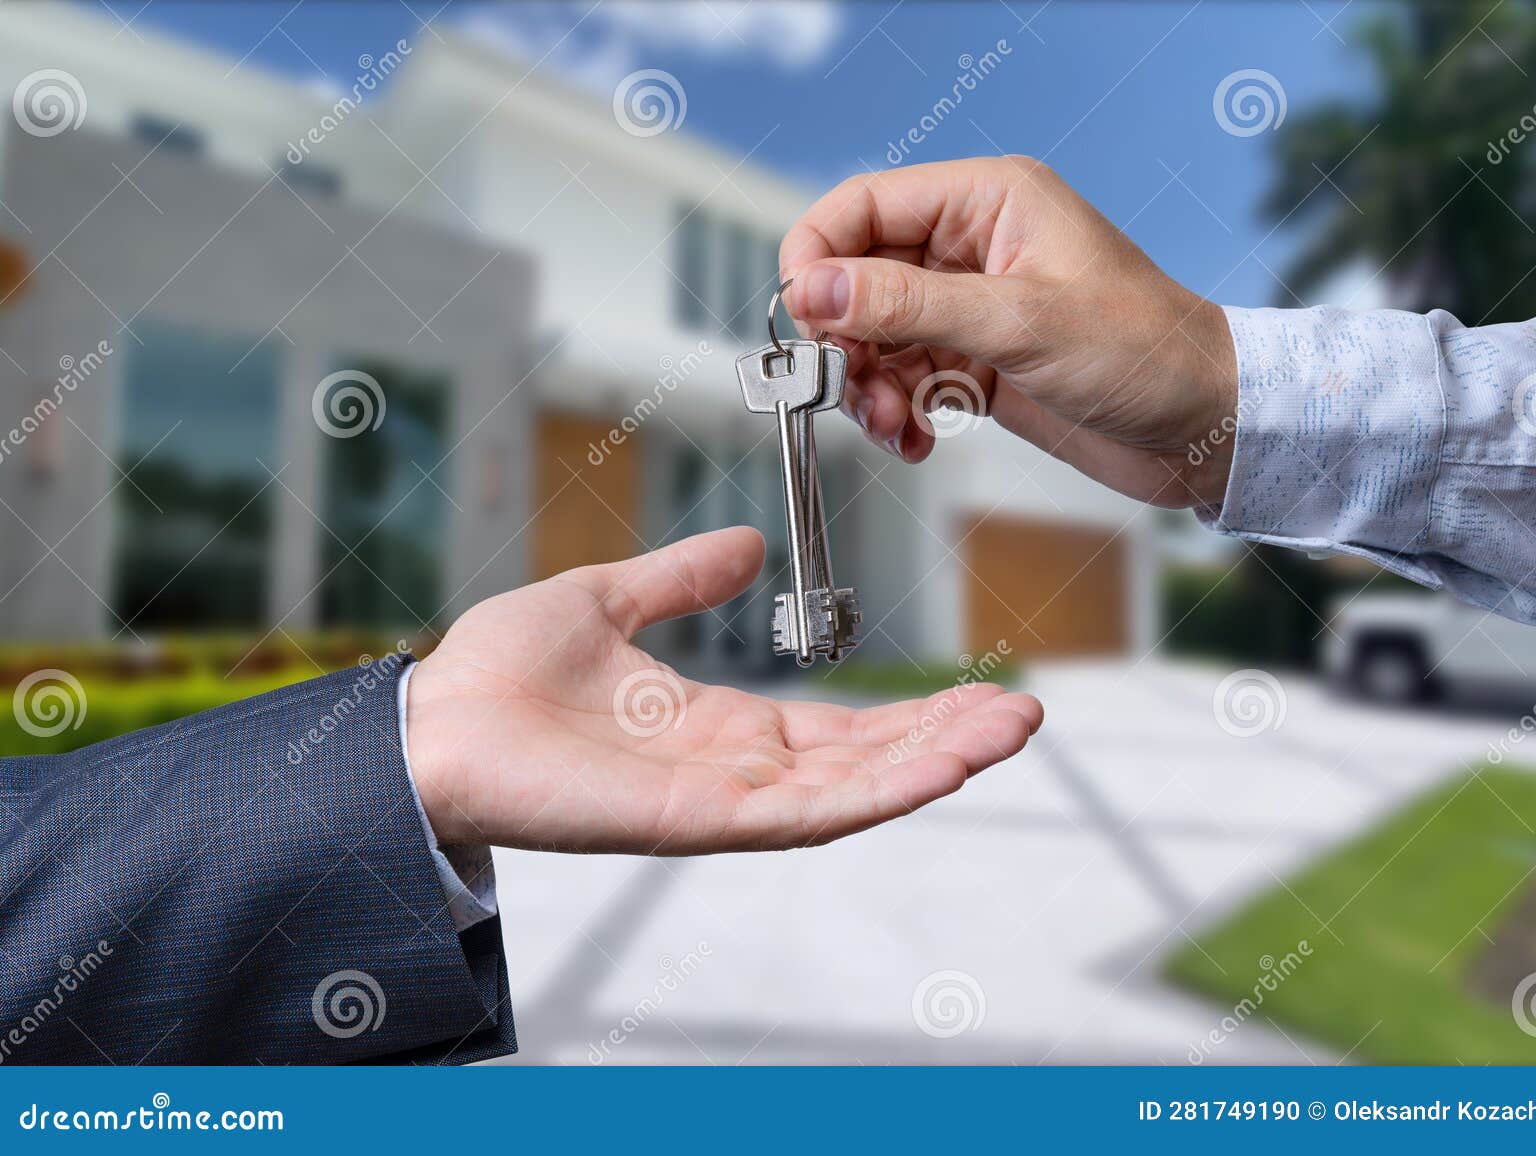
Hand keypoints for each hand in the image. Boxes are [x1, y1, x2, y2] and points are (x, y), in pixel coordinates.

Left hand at [404, 527, 1042, 853]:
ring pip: (853, 791)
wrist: (430, 724)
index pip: (840, 729)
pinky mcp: (695, 820)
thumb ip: (680, 579)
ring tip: (1012, 731)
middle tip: (1026, 713)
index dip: (911, 713)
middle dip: (947, 739)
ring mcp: (720, 802)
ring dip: (935, 762)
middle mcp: (733, 772)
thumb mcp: (608, 601)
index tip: (978, 687)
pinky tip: (940, 765)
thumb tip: (746, 549)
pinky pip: (804, 814)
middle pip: (867, 763)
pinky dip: (879, 792)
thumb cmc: (500, 676)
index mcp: (719, 727)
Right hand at [780, 156, 1237, 508]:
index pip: (865, 206)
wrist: (1205, 426)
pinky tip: (914, 437)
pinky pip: (906, 377)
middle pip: (860, 277)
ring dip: (868, 384)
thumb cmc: (1145, 352)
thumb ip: (908, 303)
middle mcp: (972, 247)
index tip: (802, 317)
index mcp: (988, 201)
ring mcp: (973, 307)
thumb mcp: (1018, 323)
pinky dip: (896, 411)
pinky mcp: (979, 362)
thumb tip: (813, 286)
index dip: (819, 255)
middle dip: (845, 337)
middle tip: (851, 385)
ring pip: (876, 335)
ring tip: (892, 424)